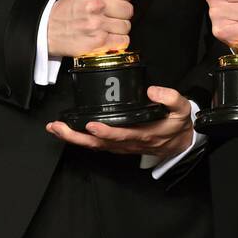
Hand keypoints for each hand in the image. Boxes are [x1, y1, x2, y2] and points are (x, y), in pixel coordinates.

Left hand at [46, 86, 194, 159]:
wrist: (180, 142)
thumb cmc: (178, 124)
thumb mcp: (182, 108)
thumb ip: (170, 97)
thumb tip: (153, 90)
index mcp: (145, 134)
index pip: (122, 135)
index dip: (106, 132)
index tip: (92, 124)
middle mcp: (130, 143)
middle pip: (100, 144)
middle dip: (77, 136)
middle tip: (59, 128)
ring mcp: (122, 146)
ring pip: (95, 146)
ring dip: (74, 139)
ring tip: (56, 128)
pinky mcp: (118, 146)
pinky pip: (97, 146)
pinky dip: (80, 140)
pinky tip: (68, 133)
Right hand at [47, 0, 146, 58]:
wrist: (48, 29)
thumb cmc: (69, 8)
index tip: (115, 1)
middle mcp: (95, 6)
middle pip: (128, 10)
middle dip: (121, 13)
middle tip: (109, 15)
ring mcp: (97, 26)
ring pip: (127, 26)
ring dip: (119, 27)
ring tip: (106, 26)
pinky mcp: (97, 43)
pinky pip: (123, 41)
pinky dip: (118, 40)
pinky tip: (107, 36)